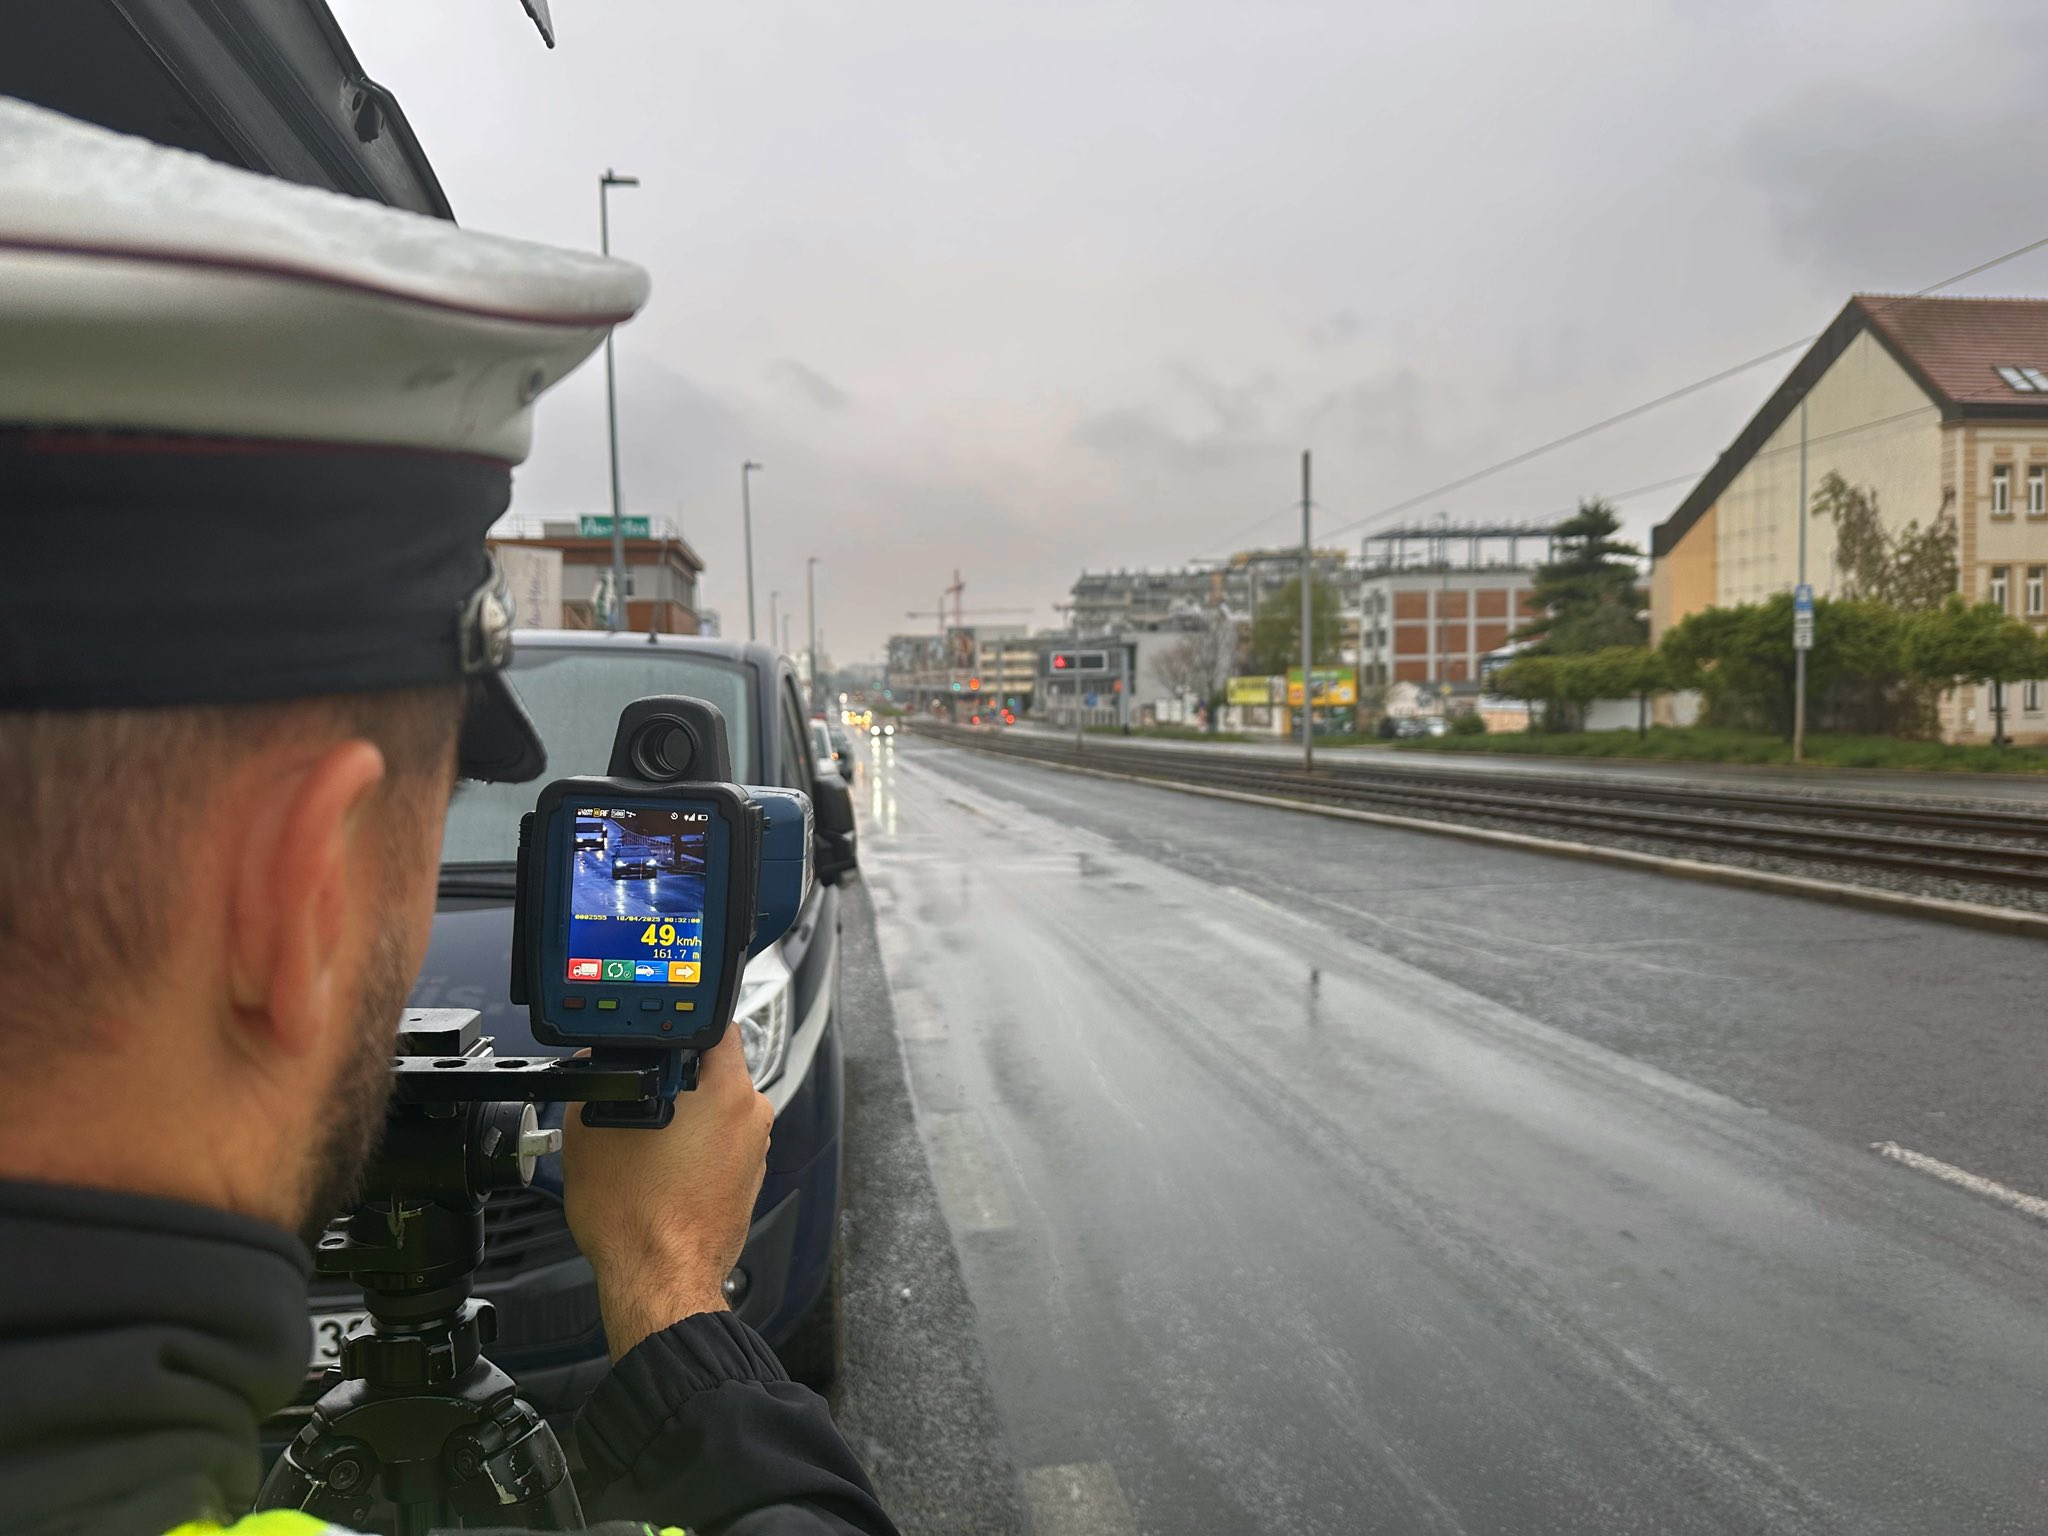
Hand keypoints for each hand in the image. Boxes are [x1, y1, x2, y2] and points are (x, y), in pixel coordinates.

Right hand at [562, 1029, 772, 1359]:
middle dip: (675, 1078)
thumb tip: (596, 1065)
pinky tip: (660, 1171)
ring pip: (715, 1111)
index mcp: (727, 1091)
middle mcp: (751, 1115)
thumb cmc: (636, 1217)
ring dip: (684, 1116)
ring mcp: (754, 1150)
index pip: (715, 1027)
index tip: (654, 1038)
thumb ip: (599, 1081)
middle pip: (713, 1071)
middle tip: (636, 1096)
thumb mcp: (591, 1132)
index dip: (677, 1026)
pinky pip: (719, 1145)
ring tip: (643, 1143)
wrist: (659, 1282)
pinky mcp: (747, 1180)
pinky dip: (695, 1149)